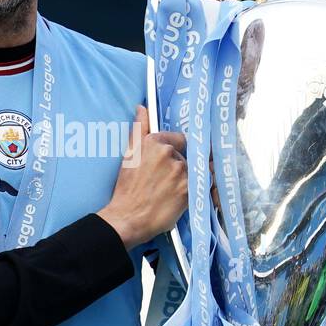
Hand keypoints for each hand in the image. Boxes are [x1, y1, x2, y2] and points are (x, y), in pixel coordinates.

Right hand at [97, 105, 187, 249]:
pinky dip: (193, 191)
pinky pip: (199, 185)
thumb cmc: (126, 189)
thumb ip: (139, 128)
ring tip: (170, 193)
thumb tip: (142, 107)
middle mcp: (170, 154)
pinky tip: (179, 198)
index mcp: (155, 142)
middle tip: (165, 182)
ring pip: (194, 171)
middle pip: (187, 157)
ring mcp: (181, 172)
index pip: (179, 139)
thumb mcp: (129, 155)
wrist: (127, 218)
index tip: (168, 165)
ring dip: (186, 180)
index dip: (176, 152)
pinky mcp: (189, 190)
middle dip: (180, 167)